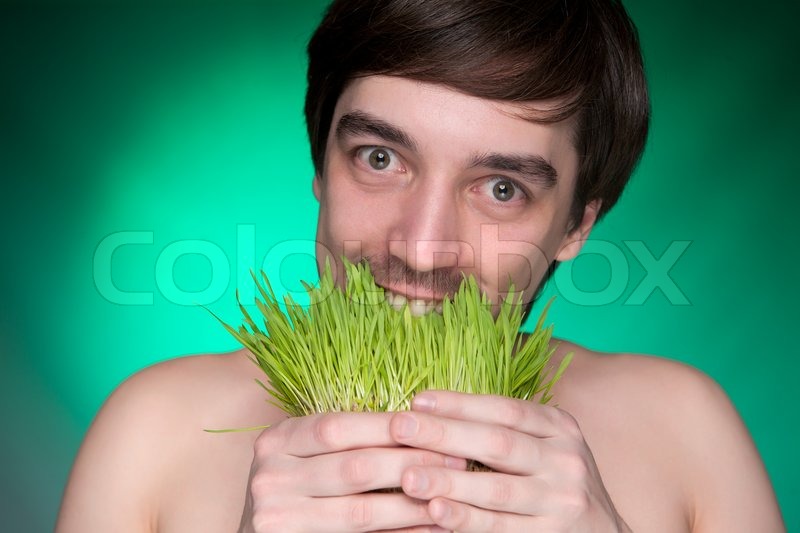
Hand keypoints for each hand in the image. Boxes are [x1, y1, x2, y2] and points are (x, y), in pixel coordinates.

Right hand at [239, 411, 465, 532]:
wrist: (262, 532)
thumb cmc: (293, 483)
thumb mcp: (302, 450)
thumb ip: (341, 439)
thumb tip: (414, 424)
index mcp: (276, 441)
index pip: (338, 427)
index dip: (387, 427)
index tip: (434, 425)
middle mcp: (270, 478)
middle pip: (354, 468)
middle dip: (411, 462)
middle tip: (456, 458)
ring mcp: (277, 519)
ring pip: (361, 512)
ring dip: (413, 504)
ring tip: (452, 494)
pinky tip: (432, 526)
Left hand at [389, 391, 631, 531]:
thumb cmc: (557, 480)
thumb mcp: (546, 444)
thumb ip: (506, 427)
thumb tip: (436, 409)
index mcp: (560, 427)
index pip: (505, 409)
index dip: (460, 404)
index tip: (419, 399)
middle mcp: (565, 460)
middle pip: (498, 443)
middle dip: (445, 434)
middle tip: (399, 427)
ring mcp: (561, 501)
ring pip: (497, 490)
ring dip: (449, 482)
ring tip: (409, 477)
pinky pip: (499, 528)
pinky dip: (465, 520)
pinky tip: (436, 512)